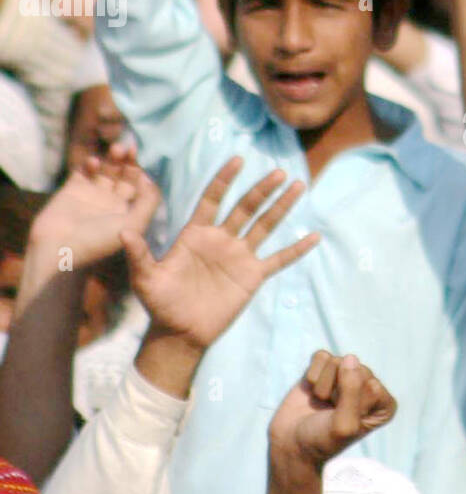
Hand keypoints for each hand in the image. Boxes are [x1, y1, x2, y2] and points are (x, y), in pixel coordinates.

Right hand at [29, 143, 160, 268]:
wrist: (58, 247)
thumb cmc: (99, 239)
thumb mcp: (134, 224)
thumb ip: (149, 203)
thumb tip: (151, 180)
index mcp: (127, 212)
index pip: (139, 186)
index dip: (141, 172)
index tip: (142, 161)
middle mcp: (111, 202)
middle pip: (123, 175)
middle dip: (127, 161)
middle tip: (129, 148)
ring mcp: (92, 194)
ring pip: (106, 170)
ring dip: (111, 159)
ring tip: (115, 150)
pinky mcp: (73, 188)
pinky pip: (84, 171)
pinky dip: (89, 164)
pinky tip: (93, 163)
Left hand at [122, 157, 318, 350]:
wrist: (179, 333)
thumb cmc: (159, 304)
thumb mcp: (145, 278)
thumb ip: (138, 254)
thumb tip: (122, 232)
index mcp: (196, 234)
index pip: (213, 199)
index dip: (225, 180)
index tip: (238, 159)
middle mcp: (221, 239)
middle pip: (245, 207)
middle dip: (262, 189)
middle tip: (279, 172)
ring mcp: (239, 256)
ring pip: (265, 225)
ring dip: (282, 206)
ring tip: (298, 186)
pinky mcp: (252, 276)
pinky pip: (278, 259)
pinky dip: (296, 249)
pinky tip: (314, 237)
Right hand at [269, 351, 395, 469]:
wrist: (291, 443)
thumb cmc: (322, 440)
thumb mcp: (343, 425)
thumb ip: (352, 391)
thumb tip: (350, 358)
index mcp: (384, 405)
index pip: (371, 386)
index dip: (350, 403)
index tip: (343, 420)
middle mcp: (370, 387)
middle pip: (355, 369)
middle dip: (336, 392)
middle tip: (330, 411)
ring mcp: (348, 375)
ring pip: (337, 361)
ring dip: (322, 386)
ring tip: (322, 404)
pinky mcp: (327, 367)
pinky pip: (321, 356)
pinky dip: (312, 375)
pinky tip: (314, 392)